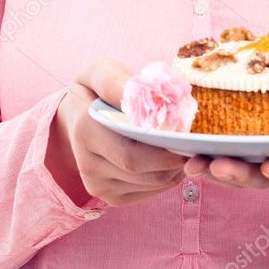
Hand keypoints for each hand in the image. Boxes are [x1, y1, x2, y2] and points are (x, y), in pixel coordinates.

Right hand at [46, 57, 187, 206]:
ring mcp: (97, 185)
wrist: (74, 117)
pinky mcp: (108, 196)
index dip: (162, 149)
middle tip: (194, 144)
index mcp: (85, 131)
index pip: (130, 152)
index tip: (186, 135)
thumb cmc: (94, 90)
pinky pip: (147, 192)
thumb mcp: (100, 72)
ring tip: (186, 150)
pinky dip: (166, 180)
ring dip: (174, 170)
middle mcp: (87, 164)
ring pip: (148, 184)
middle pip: (140, 171)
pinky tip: (172, 162)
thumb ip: (117, 81)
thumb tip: (143, 93)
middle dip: (173, 160)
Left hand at [182, 130, 268, 194]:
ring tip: (189, 162)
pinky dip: (199, 152)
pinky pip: (218, 154)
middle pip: (258, 175)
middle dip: (236, 174)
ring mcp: (260, 162)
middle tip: (214, 168)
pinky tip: (178, 148)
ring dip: (210, 167)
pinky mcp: (241, 152)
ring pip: (234, 169)